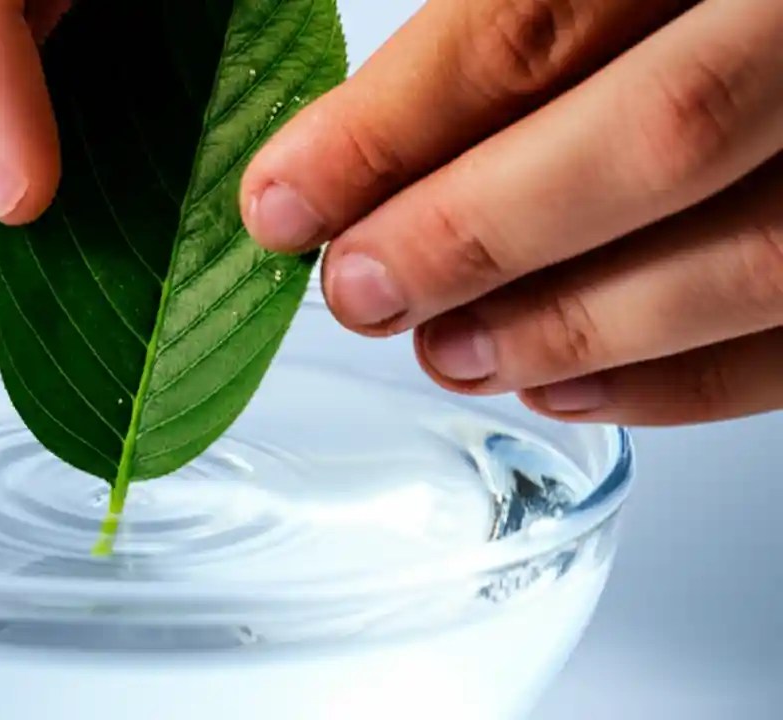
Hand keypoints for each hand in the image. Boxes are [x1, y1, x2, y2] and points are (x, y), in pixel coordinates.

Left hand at [242, 0, 782, 425]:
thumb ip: (519, 6)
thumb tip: (358, 141)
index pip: (536, 16)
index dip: (395, 124)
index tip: (286, 196)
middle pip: (657, 136)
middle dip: (479, 234)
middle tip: (359, 289)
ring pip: (759, 253)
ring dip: (578, 323)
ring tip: (445, 352)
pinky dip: (691, 378)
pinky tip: (572, 383)